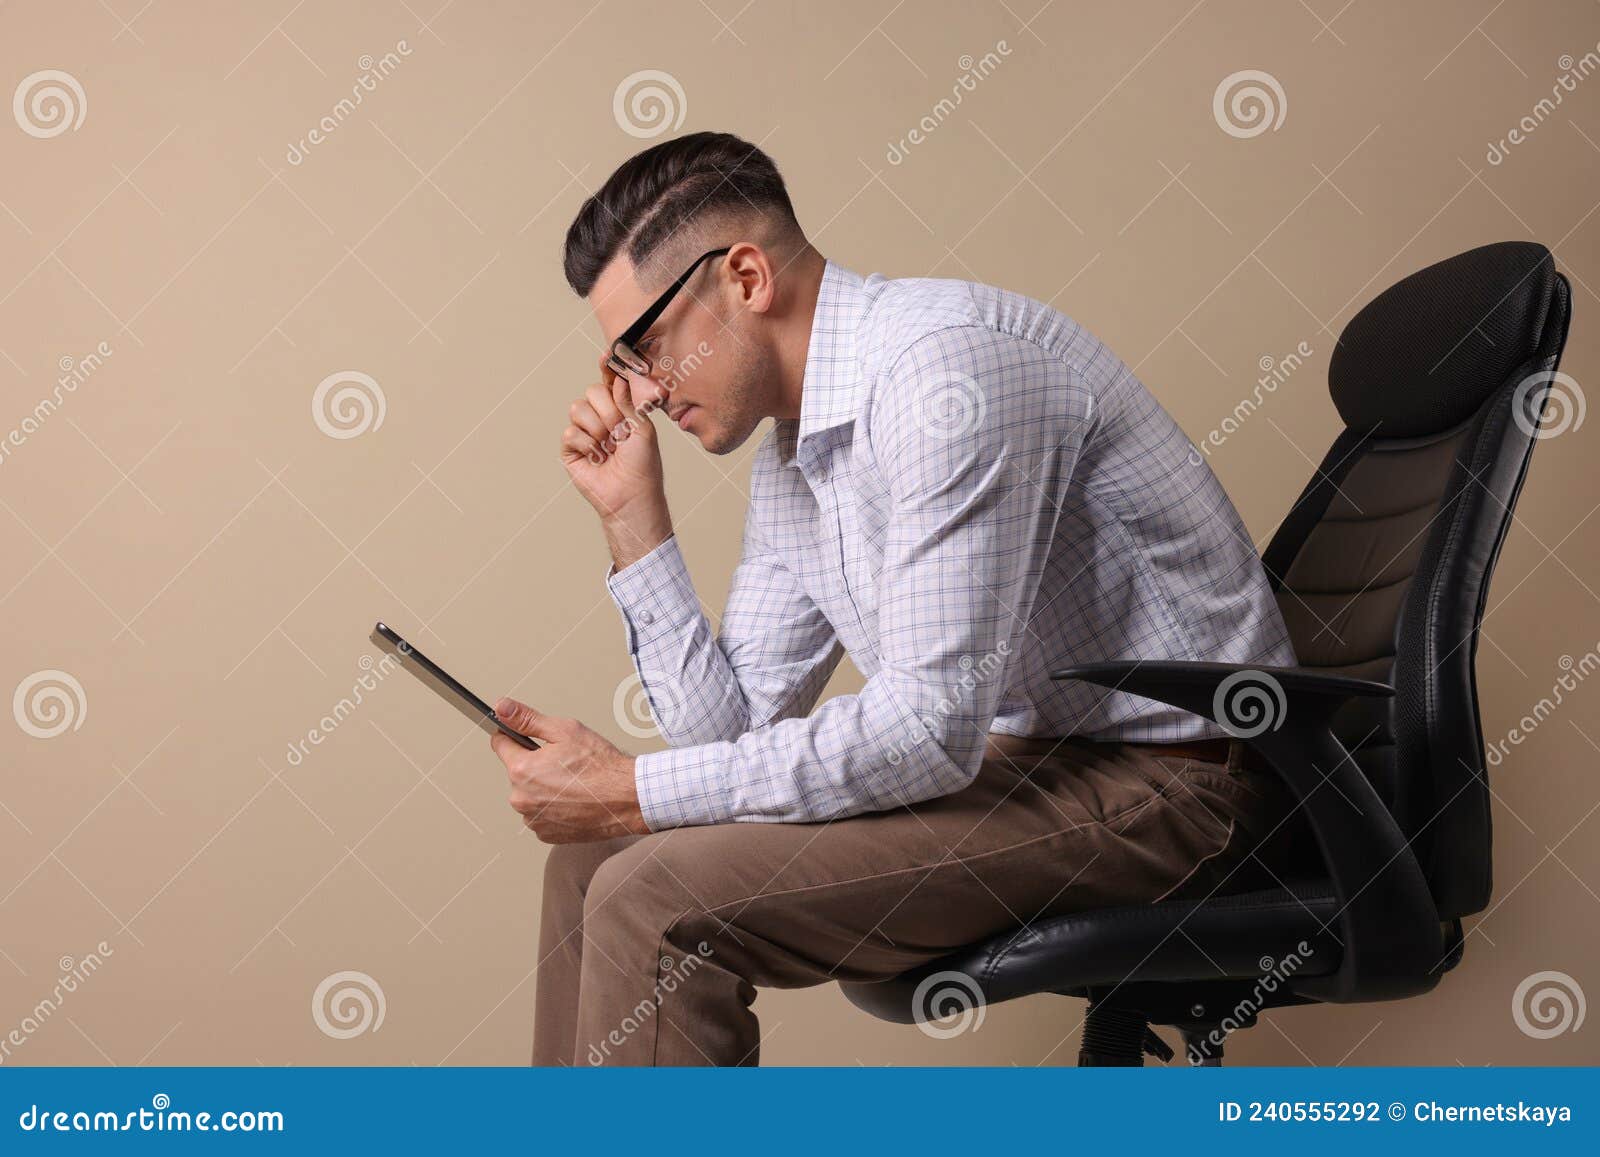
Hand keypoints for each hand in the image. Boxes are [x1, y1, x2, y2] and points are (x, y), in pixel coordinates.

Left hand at [489, 697, 649, 843]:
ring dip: (543, 788)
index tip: (526, 737)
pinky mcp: (546, 834)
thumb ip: (528, 719)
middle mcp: (521, 798)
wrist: (627, 799)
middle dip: (534, 765)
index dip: (514, 736)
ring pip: (529, 795)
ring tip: (571, 783)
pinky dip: (552, 807)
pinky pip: (540, 815)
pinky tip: (573, 800)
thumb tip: (503, 708)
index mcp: (522, 770)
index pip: (500, 744)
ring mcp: (533, 819)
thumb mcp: (565, 730)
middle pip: (517, 772)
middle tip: (563, 762)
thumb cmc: (601, 766)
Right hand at [560, 357, 669, 525]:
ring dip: (597, 429)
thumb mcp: (643, 429)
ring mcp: (585, 432)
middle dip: (608, 411)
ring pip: (577, 409)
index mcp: (621, 409)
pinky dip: (587, 446)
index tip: (607, 357)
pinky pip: (570, 432)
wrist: (630, 495)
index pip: (609, 382)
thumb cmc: (643, 465)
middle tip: (620, 432)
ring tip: (610, 447)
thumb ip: (630, 402)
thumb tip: (619, 378)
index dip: (607, 368)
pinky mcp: (571, 449)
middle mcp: (601, 417)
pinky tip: (598, 458)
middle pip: (591, 391)